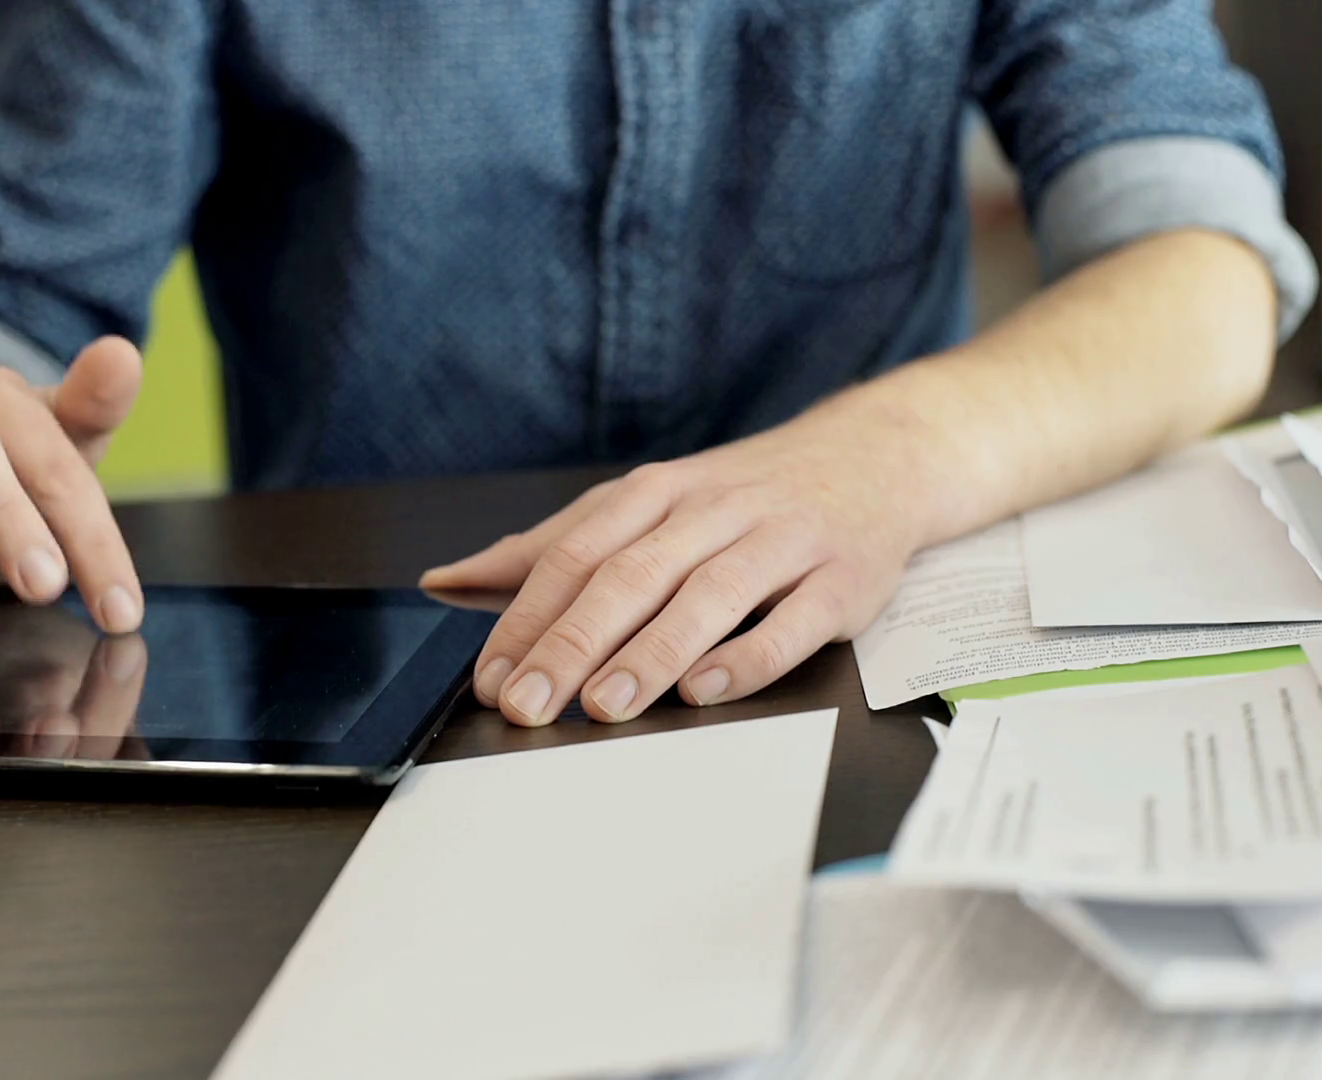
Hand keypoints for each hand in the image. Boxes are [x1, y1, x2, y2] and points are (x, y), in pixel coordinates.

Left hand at [420, 403, 921, 724]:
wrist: (873, 459)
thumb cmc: (742, 498)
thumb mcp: (642, 507)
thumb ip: (549, 549)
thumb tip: (448, 582)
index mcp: (656, 493)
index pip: (577, 554)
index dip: (528, 615)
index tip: (493, 675)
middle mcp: (714, 511)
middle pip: (631, 574)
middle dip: (571, 642)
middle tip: (528, 702)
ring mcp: (781, 542)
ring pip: (707, 594)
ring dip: (651, 651)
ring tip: (605, 704)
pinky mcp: (841, 580)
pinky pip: (792, 621)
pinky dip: (746, 657)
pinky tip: (704, 691)